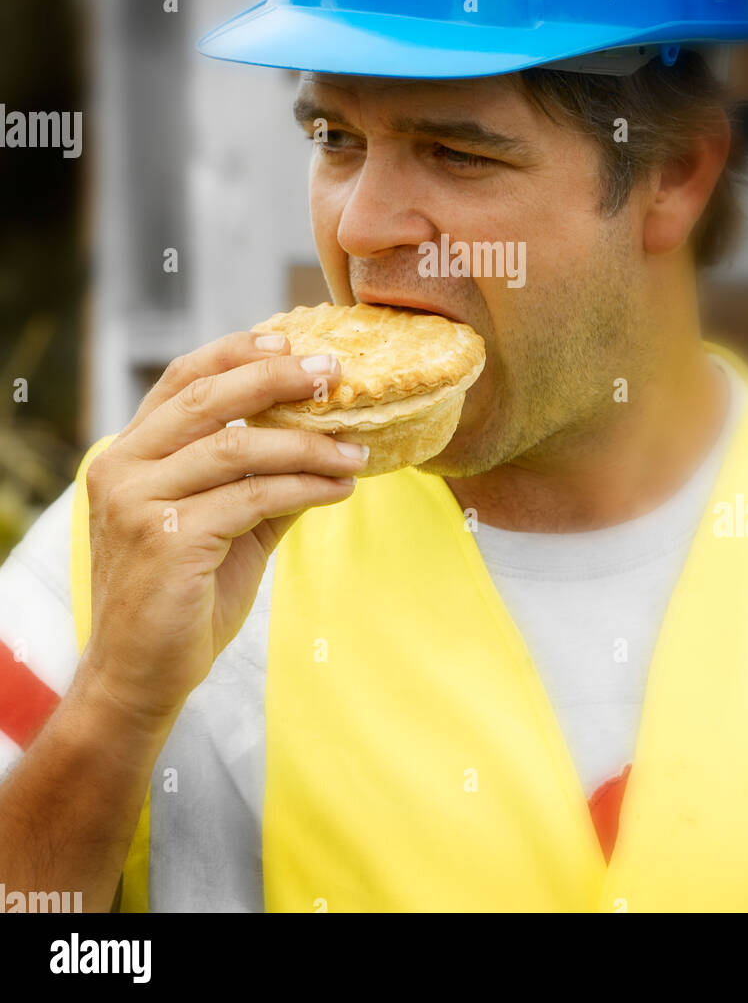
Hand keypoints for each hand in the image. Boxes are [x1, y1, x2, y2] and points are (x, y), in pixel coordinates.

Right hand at [81, 332, 365, 725]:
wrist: (140, 676)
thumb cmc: (182, 599)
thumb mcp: (225, 526)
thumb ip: (262, 481)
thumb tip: (328, 443)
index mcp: (129, 454)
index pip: (181, 380)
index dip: (236, 352)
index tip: (290, 340)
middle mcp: (124, 468)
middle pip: (207, 399)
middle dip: (277, 378)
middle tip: (334, 373)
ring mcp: (139, 502)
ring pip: (238, 449)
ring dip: (308, 445)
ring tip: (356, 450)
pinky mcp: (167, 540)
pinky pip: (252, 498)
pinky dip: (304, 487)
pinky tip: (338, 488)